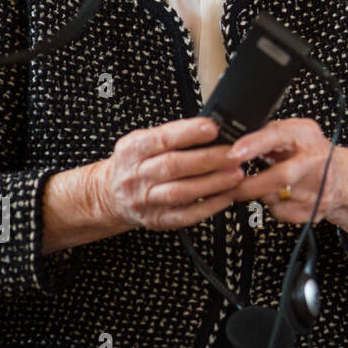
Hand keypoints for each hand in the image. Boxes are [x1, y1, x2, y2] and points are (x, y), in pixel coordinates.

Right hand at [95, 118, 241, 230]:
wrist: (111, 195)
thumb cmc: (136, 163)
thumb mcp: (144, 141)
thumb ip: (173, 134)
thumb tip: (213, 127)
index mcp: (133, 149)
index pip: (161, 139)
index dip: (189, 133)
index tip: (213, 128)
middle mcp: (136, 175)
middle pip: (173, 166)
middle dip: (209, 159)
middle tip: (234, 154)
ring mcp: (145, 200)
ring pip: (181, 192)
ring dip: (213, 183)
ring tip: (236, 174)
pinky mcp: (157, 220)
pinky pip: (186, 215)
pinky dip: (209, 206)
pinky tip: (227, 196)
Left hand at [226, 118, 347, 259]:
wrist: (342, 177)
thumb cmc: (309, 152)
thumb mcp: (293, 133)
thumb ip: (268, 135)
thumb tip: (232, 145)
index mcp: (306, 134)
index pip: (278, 135)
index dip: (254, 145)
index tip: (233, 154)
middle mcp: (316, 160)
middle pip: (280, 176)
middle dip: (250, 185)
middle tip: (229, 187)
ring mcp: (318, 188)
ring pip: (275, 197)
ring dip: (259, 194)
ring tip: (262, 184)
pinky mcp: (314, 210)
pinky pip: (280, 212)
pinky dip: (272, 205)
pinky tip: (280, 196)